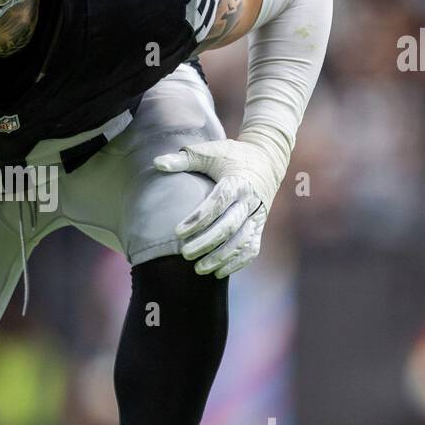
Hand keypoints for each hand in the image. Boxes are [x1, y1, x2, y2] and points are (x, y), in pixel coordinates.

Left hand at [154, 136, 279, 276]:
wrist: (268, 159)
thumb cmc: (232, 155)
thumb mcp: (210, 151)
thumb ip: (184, 158)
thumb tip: (157, 162)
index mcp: (237, 181)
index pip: (218, 203)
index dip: (198, 219)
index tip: (177, 232)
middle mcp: (250, 200)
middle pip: (229, 226)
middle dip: (207, 242)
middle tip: (184, 254)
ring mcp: (257, 215)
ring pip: (242, 241)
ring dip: (221, 257)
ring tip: (199, 269)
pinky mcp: (260, 225)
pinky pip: (252, 248)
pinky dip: (238, 262)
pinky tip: (219, 272)